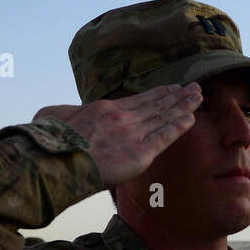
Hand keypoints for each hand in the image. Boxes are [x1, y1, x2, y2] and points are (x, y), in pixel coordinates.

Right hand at [33, 83, 202, 186]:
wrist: (58, 161)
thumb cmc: (51, 143)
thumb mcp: (51, 117)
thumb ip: (61, 113)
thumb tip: (52, 115)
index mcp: (104, 109)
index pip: (138, 101)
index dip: (157, 94)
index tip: (171, 89)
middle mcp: (122, 117)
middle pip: (156, 105)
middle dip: (177, 96)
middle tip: (194, 89)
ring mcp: (133, 133)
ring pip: (164, 117)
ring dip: (183, 107)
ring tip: (198, 98)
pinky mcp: (141, 152)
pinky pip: (165, 136)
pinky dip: (179, 126)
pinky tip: (191, 118)